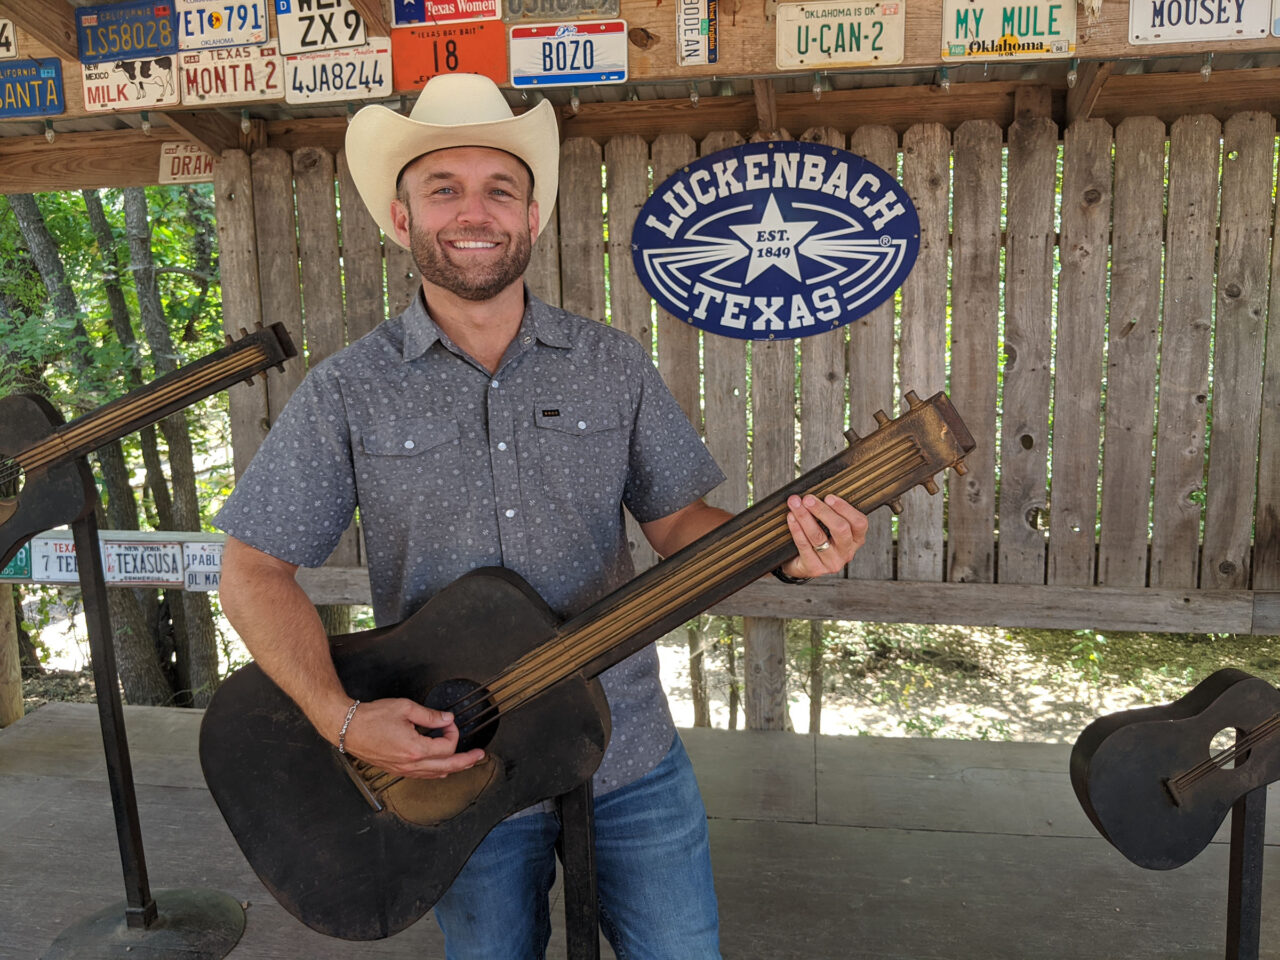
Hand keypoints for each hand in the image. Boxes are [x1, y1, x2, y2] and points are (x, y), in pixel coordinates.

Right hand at [338, 697, 485, 779]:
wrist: (347, 727)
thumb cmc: (371, 718)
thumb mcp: (405, 708)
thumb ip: (430, 715)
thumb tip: (447, 719)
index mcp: (414, 749)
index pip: (447, 747)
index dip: (453, 733)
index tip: (450, 723)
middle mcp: (410, 764)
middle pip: (447, 767)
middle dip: (466, 761)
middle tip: (479, 756)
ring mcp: (402, 770)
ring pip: (435, 774)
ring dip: (453, 768)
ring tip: (466, 762)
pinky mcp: (396, 770)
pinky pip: (422, 775)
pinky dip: (436, 771)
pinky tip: (441, 767)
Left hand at [779, 493, 867, 578]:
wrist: (801, 563)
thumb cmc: (819, 537)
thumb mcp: (830, 525)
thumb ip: (830, 511)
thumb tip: (816, 492)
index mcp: (856, 539)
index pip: (859, 522)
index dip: (845, 508)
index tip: (829, 496)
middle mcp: (847, 552)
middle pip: (840, 529)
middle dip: (822, 511)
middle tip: (808, 499)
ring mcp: (832, 562)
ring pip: (819, 536)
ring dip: (805, 517)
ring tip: (795, 504)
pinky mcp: (815, 568)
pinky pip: (804, 546)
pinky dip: (796, 529)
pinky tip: (791, 518)